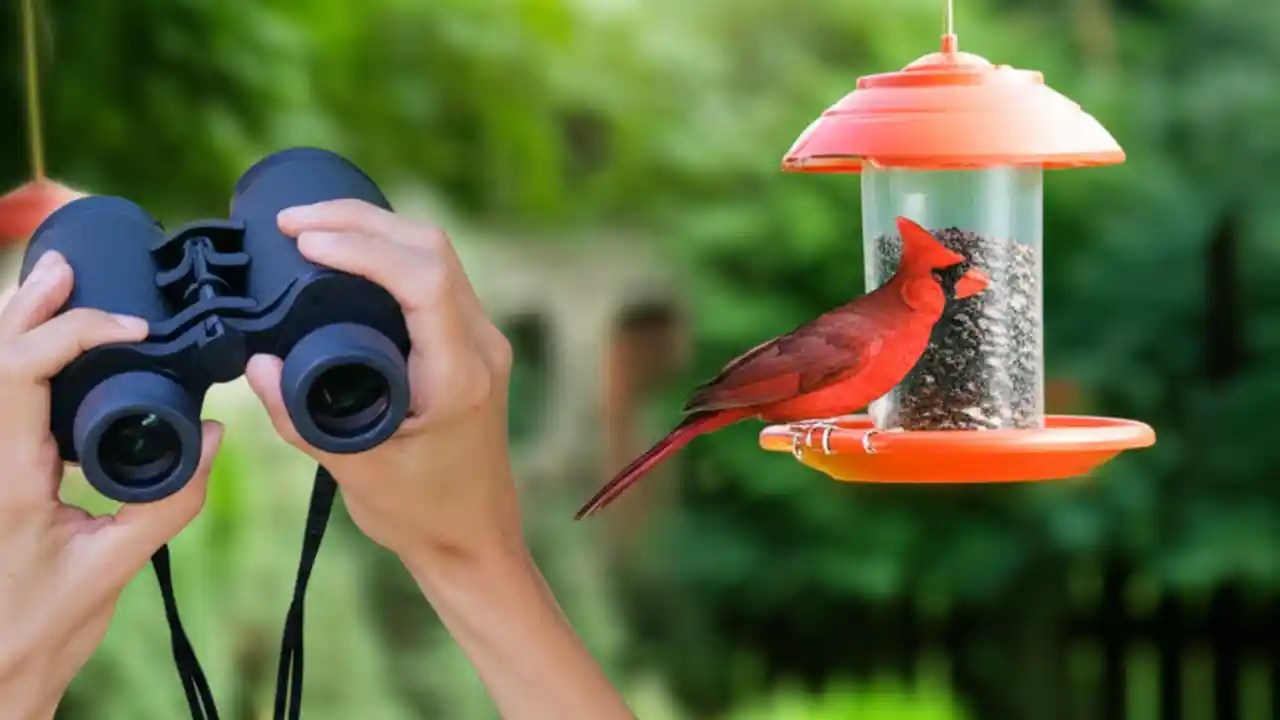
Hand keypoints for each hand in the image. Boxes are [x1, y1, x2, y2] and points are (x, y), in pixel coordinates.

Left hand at [0, 251, 221, 719]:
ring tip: (50, 286)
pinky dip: (14, 363)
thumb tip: (213, 433)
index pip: (18, 372)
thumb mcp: (116, 565)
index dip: (72, 332)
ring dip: (14, 325)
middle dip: (28, 305)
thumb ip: (172, 500)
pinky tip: (37, 349)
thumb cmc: (42, 628)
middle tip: (66, 267)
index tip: (133, 331)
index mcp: (8, 478)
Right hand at [244, 199, 518, 565]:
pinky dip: (388, 252)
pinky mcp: (468, 343)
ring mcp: (481, 340)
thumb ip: (300, 419)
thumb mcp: (355, 471)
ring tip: (307, 226)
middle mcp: (481, 346)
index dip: (363, 248)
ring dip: (374, 229)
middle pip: (431, 249)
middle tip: (289, 221)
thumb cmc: (422, 513)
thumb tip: (255, 363)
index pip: (424, 281)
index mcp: (460, 375)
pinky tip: (345, 251)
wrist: (473, 538)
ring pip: (435, 254)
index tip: (304, 242)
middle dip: (360, 221)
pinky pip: (434, 276)